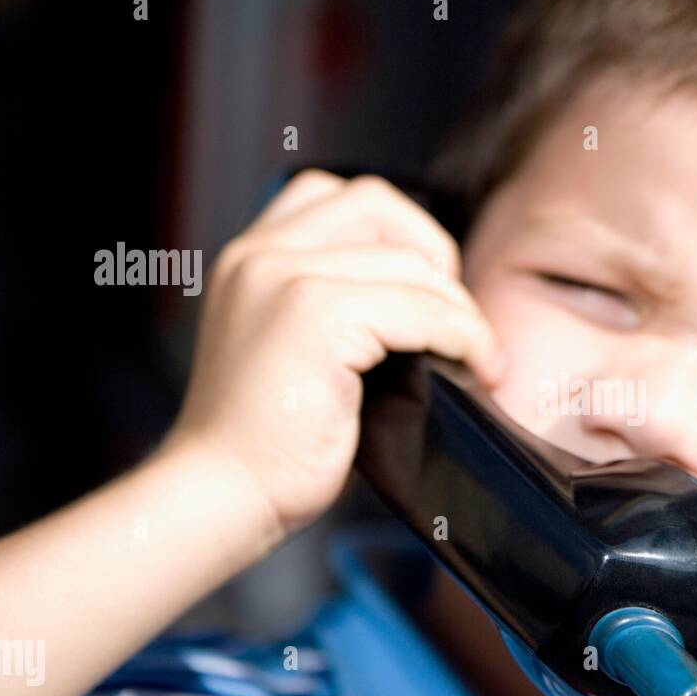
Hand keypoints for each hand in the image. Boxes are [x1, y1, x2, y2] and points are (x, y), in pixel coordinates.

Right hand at [166, 169, 503, 541]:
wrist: (220, 498)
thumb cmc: (264, 447)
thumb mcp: (292, 353)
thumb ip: (338, 309)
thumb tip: (428, 299)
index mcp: (250, 257)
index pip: (345, 198)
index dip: (403, 234)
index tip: (429, 296)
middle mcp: (261, 254)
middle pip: (381, 207)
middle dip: (436, 259)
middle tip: (457, 324)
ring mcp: (286, 279)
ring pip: (411, 264)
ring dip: (461, 312)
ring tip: (475, 360)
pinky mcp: (316, 316)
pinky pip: (423, 309)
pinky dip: (464, 337)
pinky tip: (474, 370)